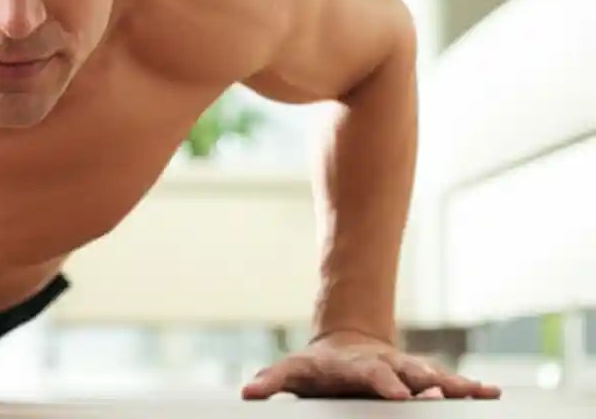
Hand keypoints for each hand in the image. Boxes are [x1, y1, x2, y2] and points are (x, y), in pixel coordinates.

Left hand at [242, 330, 501, 400]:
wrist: (344, 345)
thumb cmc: (316, 368)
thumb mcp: (292, 372)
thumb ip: (273, 381)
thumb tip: (248, 393)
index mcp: (355, 367)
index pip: (370, 374)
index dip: (383, 382)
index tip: (398, 394)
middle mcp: (385, 365)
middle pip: (407, 371)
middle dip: (424, 381)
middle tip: (439, 392)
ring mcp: (406, 370)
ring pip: (433, 375)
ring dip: (453, 384)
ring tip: (476, 393)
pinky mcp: (421, 377)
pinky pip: (448, 382)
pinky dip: (469, 386)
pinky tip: (491, 394)